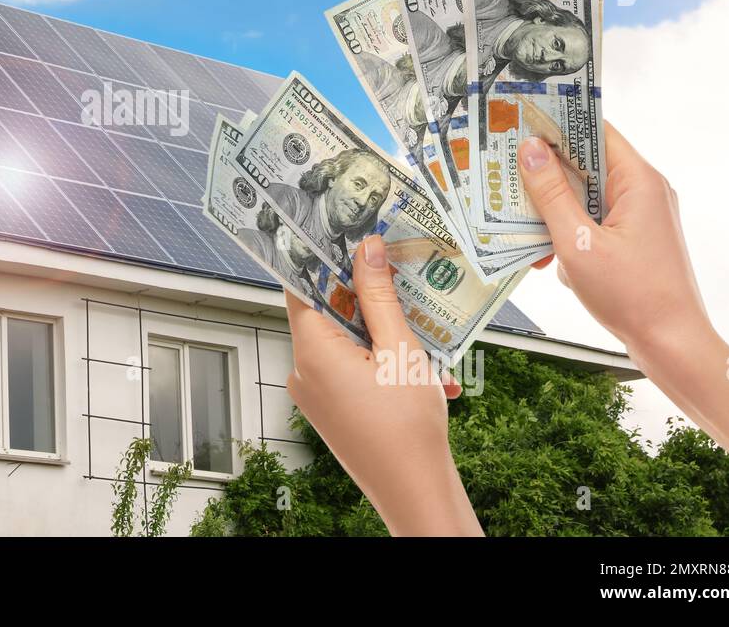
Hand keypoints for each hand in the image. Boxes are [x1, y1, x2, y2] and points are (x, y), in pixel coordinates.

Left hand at [285, 234, 481, 535]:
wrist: (414, 493)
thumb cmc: (408, 427)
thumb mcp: (401, 348)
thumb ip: (380, 296)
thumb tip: (365, 248)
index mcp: (311, 351)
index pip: (302, 287)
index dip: (322, 259)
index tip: (344, 236)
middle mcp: (303, 371)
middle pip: (328, 314)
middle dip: (368, 300)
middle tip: (402, 284)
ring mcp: (314, 393)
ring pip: (346, 343)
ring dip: (385, 337)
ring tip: (426, 348)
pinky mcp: (329, 409)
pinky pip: (351, 370)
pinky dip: (383, 365)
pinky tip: (424, 375)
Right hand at [518, 121, 728, 501]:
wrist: (672, 344)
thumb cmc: (633, 295)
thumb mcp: (578, 243)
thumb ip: (551, 194)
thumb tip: (529, 150)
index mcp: (638, 181)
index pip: (595, 131)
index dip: (557, 122)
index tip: (520, 118)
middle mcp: (643, 191)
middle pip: (586, 163)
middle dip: (544, 169)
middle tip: (502, 167)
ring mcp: (639, 216)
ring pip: (584, 195)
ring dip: (551, 209)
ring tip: (518, 223)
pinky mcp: (632, 239)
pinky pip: (591, 220)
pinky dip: (566, 232)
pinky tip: (543, 256)